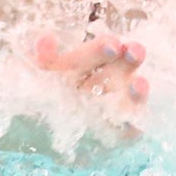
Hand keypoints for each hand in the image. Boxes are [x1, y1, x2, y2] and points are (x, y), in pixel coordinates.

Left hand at [33, 32, 148, 130]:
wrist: (34, 135)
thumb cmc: (37, 97)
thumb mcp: (35, 75)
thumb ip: (42, 59)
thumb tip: (44, 39)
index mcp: (83, 63)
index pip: (98, 51)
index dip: (104, 48)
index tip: (112, 45)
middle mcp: (103, 81)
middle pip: (121, 67)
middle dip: (131, 57)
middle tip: (135, 52)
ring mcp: (112, 106)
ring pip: (131, 96)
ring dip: (137, 90)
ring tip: (140, 85)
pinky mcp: (118, 131)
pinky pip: (128, 127)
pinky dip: (132, 125)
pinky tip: (132, 123)